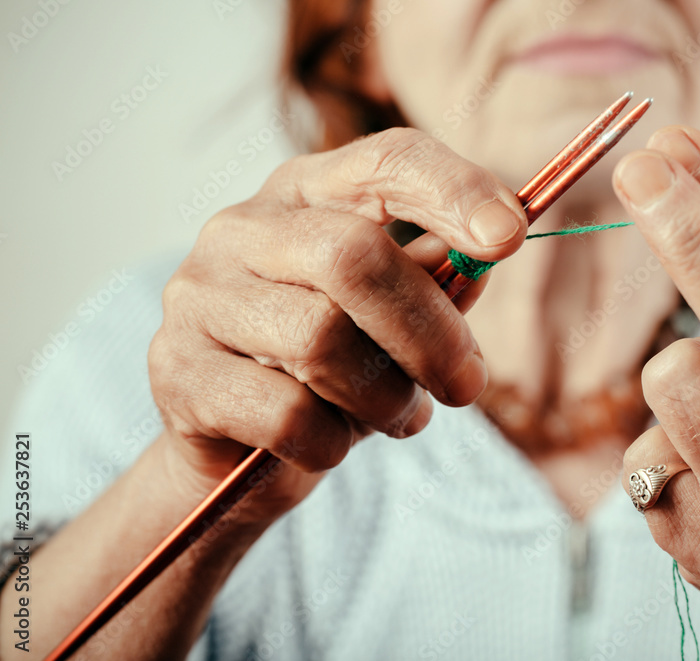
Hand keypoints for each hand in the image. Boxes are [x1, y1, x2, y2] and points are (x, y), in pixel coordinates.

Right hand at [150, 127, 525, 524]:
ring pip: (320, 340)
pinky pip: (284, 414)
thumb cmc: (331, 369)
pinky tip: (332, 445)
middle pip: (353, 256)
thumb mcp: (394, 319)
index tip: (509, 235)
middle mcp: (244, 228)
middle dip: (430, 332)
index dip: (452, 189)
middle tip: (467, 385)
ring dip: (386, 398)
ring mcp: (199, 295)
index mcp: (309, 193)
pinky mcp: (176, 370)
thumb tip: (488, 254)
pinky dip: (331, 443)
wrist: (235, 446)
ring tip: (400, 416)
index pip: (384, 161)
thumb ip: (438, 281)